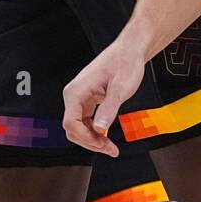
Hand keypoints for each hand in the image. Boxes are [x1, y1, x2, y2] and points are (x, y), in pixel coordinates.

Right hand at [61, 41, 146, 156]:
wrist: (130, 51)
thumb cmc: (125, 64)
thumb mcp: (121, 88)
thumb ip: (109, 108)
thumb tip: (98, 129)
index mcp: (76, 91)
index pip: (70, 123)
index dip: (85, 138)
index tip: (103, 145)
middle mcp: (74, 95)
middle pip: (73, 128)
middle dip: (90, 142)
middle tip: (111, 150)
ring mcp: (80, 98)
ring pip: (79, 127)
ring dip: (93, 140)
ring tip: (112, 148)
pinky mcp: (88, 101)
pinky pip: (86, 121)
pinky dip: (96, 132)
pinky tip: (108, 138)